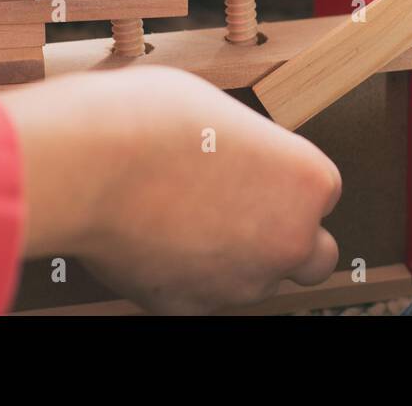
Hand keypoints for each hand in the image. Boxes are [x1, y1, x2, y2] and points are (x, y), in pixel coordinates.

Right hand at [0, 67, 341, 313]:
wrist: (87, 164)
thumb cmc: (148, 120)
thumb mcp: (218, 107)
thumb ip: (246, 145)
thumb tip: (235, 153)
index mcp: (307, 180)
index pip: (323, 193)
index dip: (286, 181)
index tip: (257, 171)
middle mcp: (288, 238)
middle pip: (313, 254)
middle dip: (286, 236)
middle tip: (244, 211)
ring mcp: (241, 280)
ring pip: (256, 279)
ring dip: (235, 257)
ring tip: (185, 216)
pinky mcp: (190, 305)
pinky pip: (202, 294)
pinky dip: (187, 275)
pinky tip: (158, 239)